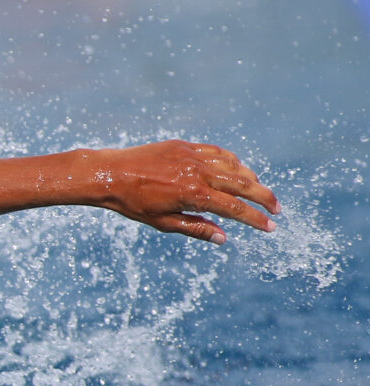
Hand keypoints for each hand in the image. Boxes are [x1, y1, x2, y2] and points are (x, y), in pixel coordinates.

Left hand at [89, 140, 278, 244]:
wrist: (108, 174)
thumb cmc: (132, 203)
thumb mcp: (162, 222)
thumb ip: (196, 228)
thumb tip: (224, 238)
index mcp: (193, 194)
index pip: (235, 209)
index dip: (255, 219)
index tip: (271, 227)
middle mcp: (197, 172)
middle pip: (243, 184)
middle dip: (264, 197)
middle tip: (277, 209)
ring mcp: (192, 156)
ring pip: (234, 165)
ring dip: (251, 178)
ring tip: (260, 191)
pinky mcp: (185, 146)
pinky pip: (217, 152)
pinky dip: (232, 161)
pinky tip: (238, 169)